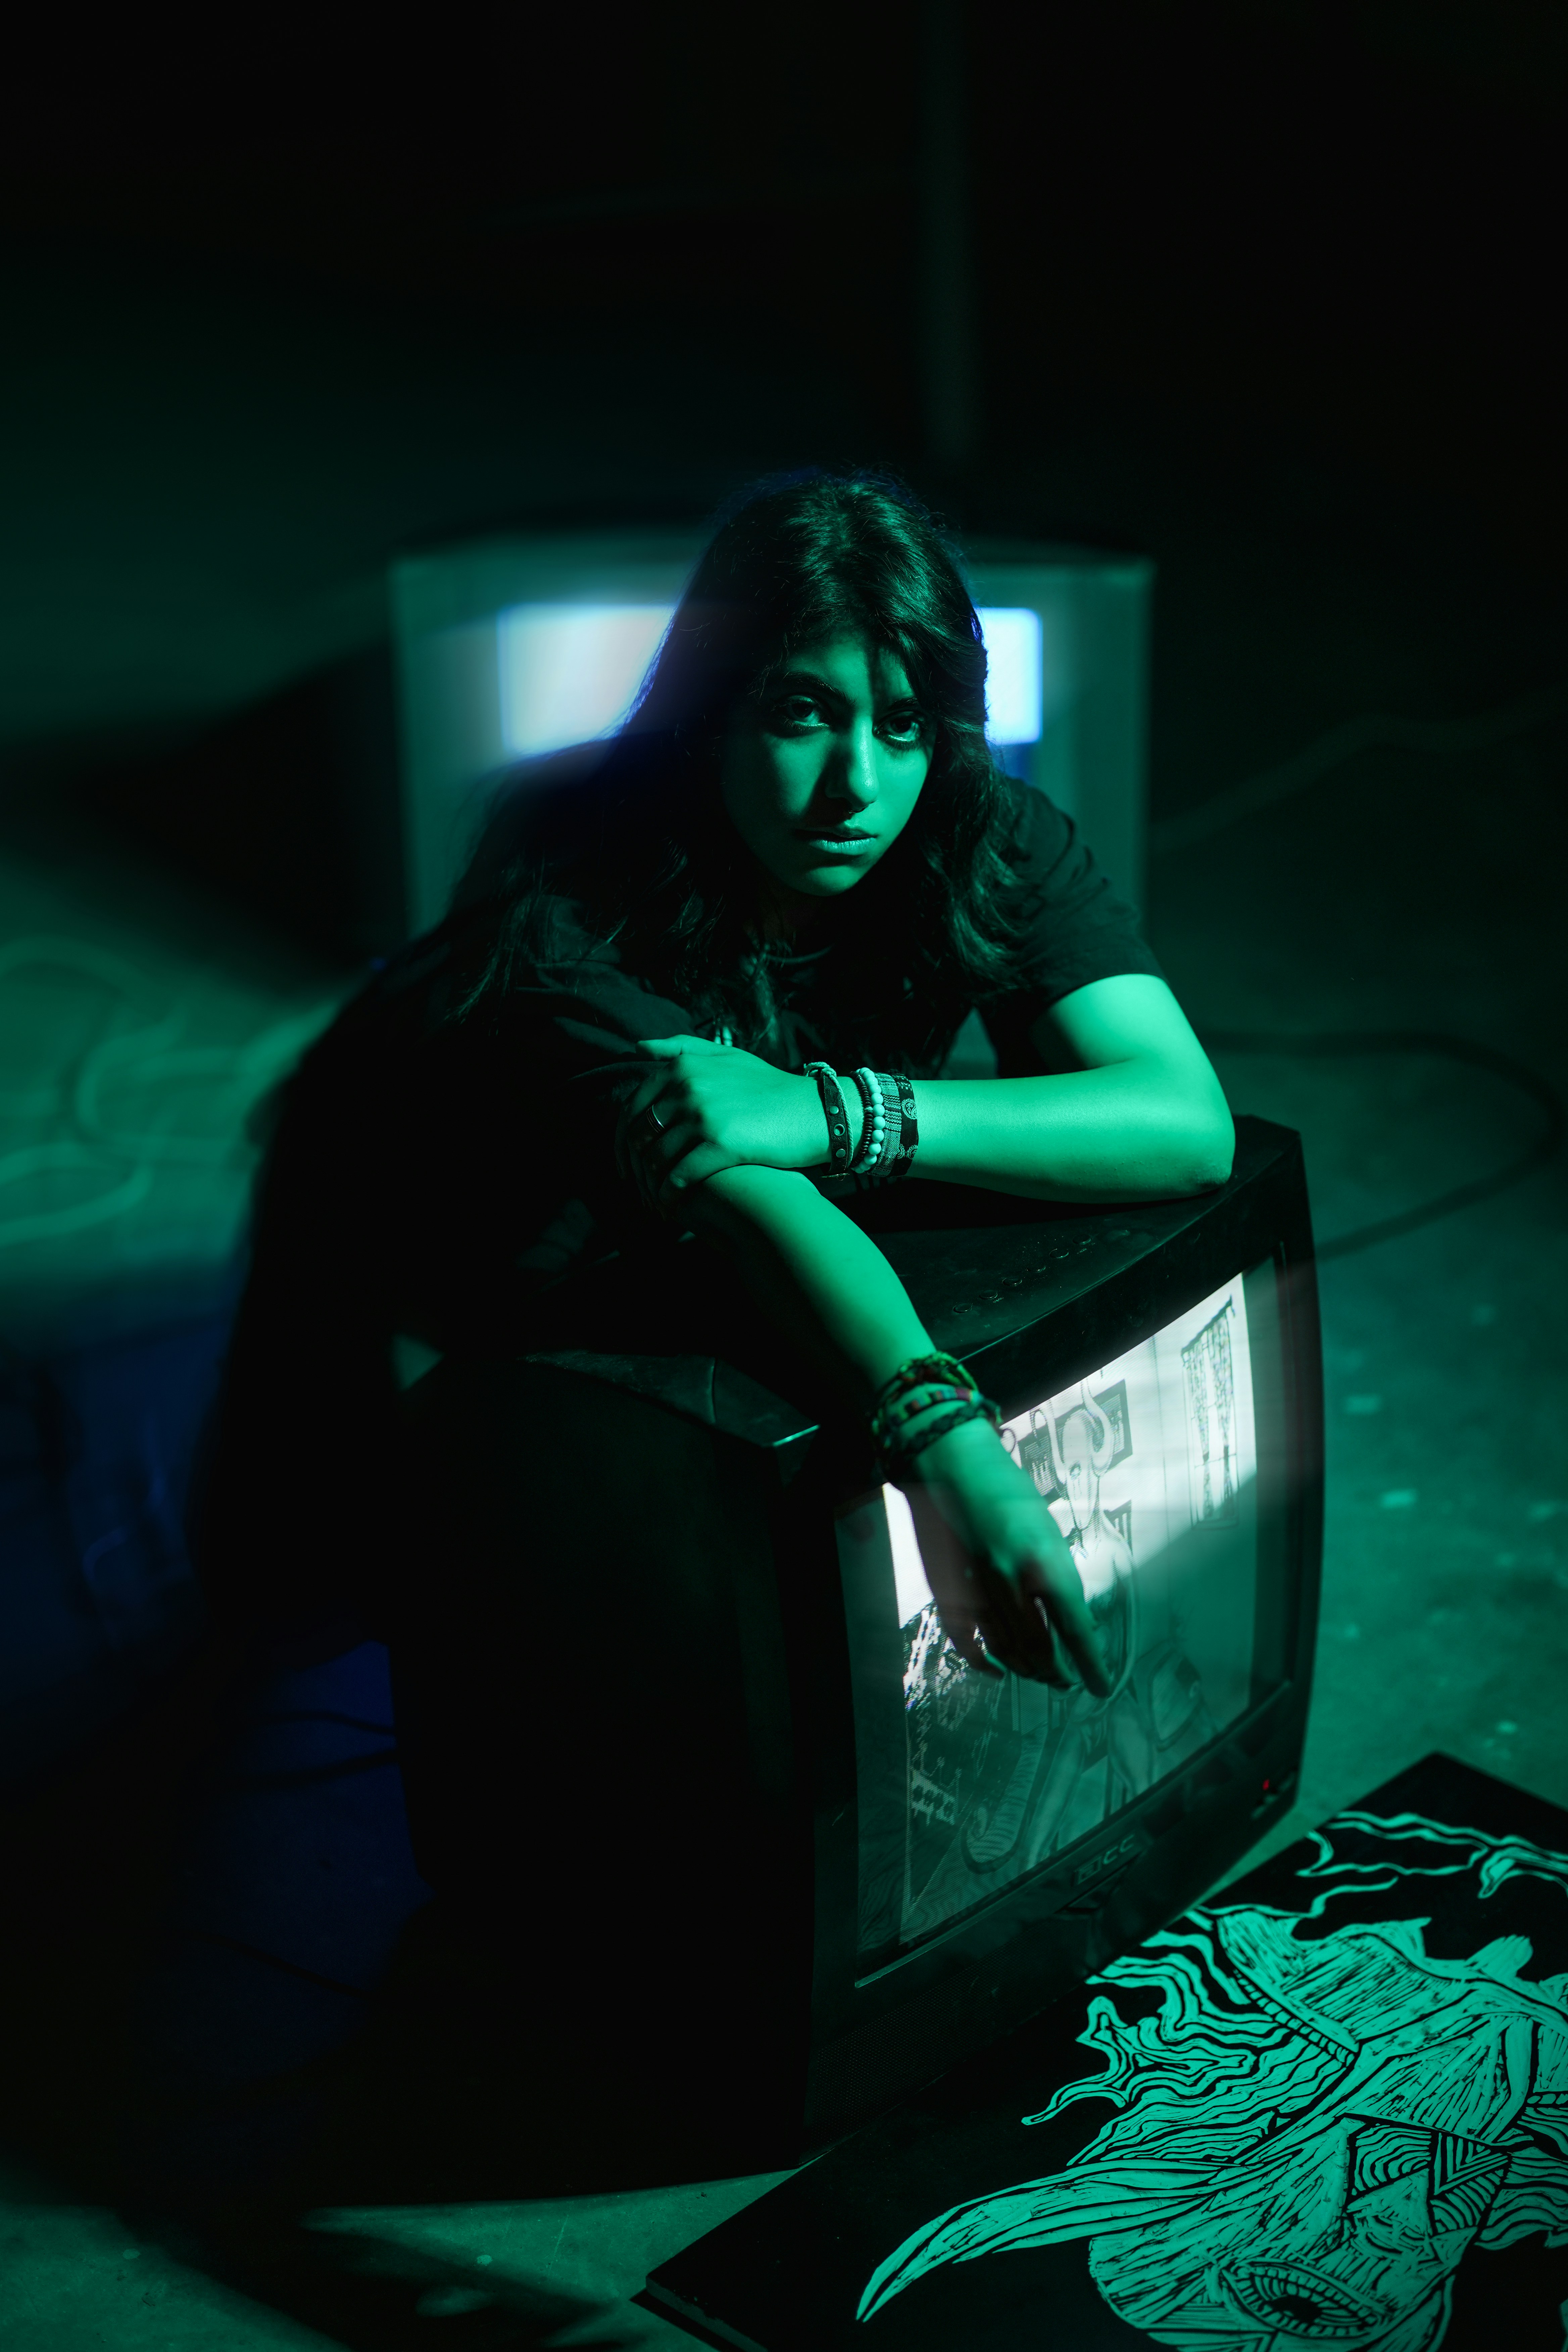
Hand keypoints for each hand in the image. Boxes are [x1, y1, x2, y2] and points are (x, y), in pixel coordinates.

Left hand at [615, 1035, 826, 1210]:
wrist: (815, 1112)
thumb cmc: (771, 1088)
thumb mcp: (727, 1057)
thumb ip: (681, 1049)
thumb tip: (638, 1047)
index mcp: (683, 1067)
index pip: (633, 1106)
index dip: (623, 1138)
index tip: (625, 1160)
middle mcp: (688, 1087)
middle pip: (640, 1133)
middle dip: (633, 1164)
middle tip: (636, 1187)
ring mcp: (704, 1115)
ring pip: (657, 1157)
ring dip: (650, 1184)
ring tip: (654, 1200)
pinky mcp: (721, 1144)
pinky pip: (680, 1176)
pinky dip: (670, 1195)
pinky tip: (671, 1207)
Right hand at [902, 1417, 1111, 1692]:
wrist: (952, 1467)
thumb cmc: (1009, 1492)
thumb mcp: (1048, 1532)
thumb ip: (1058, 1576)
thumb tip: (1071, 1618)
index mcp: (1043, 1565)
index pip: (1075, 1630)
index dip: (1091, 1664)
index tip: (1102, 1687)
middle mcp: (1011, 1585)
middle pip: (1040, 1650)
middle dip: (1059, 1672)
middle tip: (1070, 1681)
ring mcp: (977, 1592)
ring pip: (1006, 1651)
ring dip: (1028, 1670)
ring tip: (1044, 1676)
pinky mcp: (949, 1593)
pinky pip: (966, 1641)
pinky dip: (982, 1662)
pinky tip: (997, 1671)